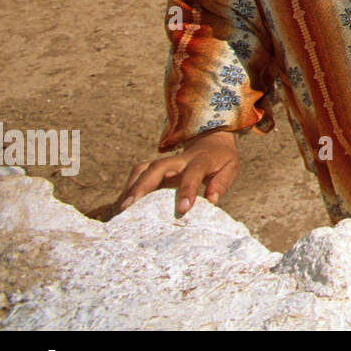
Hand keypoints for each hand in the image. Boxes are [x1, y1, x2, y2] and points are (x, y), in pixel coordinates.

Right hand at [118, 129, 239, 217]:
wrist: (210, 140)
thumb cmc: (220, 159)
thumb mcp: (230, 168)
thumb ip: (221, 183)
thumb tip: (212, 200)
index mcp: (201, 161)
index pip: (193, 173)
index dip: (188, 189)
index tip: (183, 209)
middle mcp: (179, 159)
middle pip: (157, 167)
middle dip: (143, 186)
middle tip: (130, 207)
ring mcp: (165, 161)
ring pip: (143, 169)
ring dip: (131, 187)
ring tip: (121, 210)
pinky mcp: (155, 166)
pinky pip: (138, 174)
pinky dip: (128, 188)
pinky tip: (121, 205)